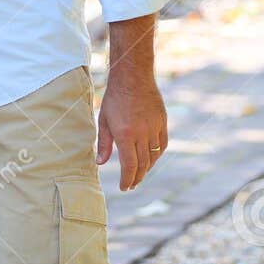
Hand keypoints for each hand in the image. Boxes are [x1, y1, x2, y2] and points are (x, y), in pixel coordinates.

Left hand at [96, 77, 167, 191]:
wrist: (133, 76)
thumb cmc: (115, 98)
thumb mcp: (104, 120)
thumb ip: (104, 143)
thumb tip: (101, 163)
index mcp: (125, 134)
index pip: (129, 166)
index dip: (127, 180)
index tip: (124, 187)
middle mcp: (142, 133)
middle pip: (142, 164)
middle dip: (136, 177)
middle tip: (131, 185)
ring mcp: (154, 127)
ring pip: (153, 156)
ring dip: (147, 168)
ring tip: (140, 174)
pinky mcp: (162, 121)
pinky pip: (162, 144)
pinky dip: (157, 154)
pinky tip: (151, 158)